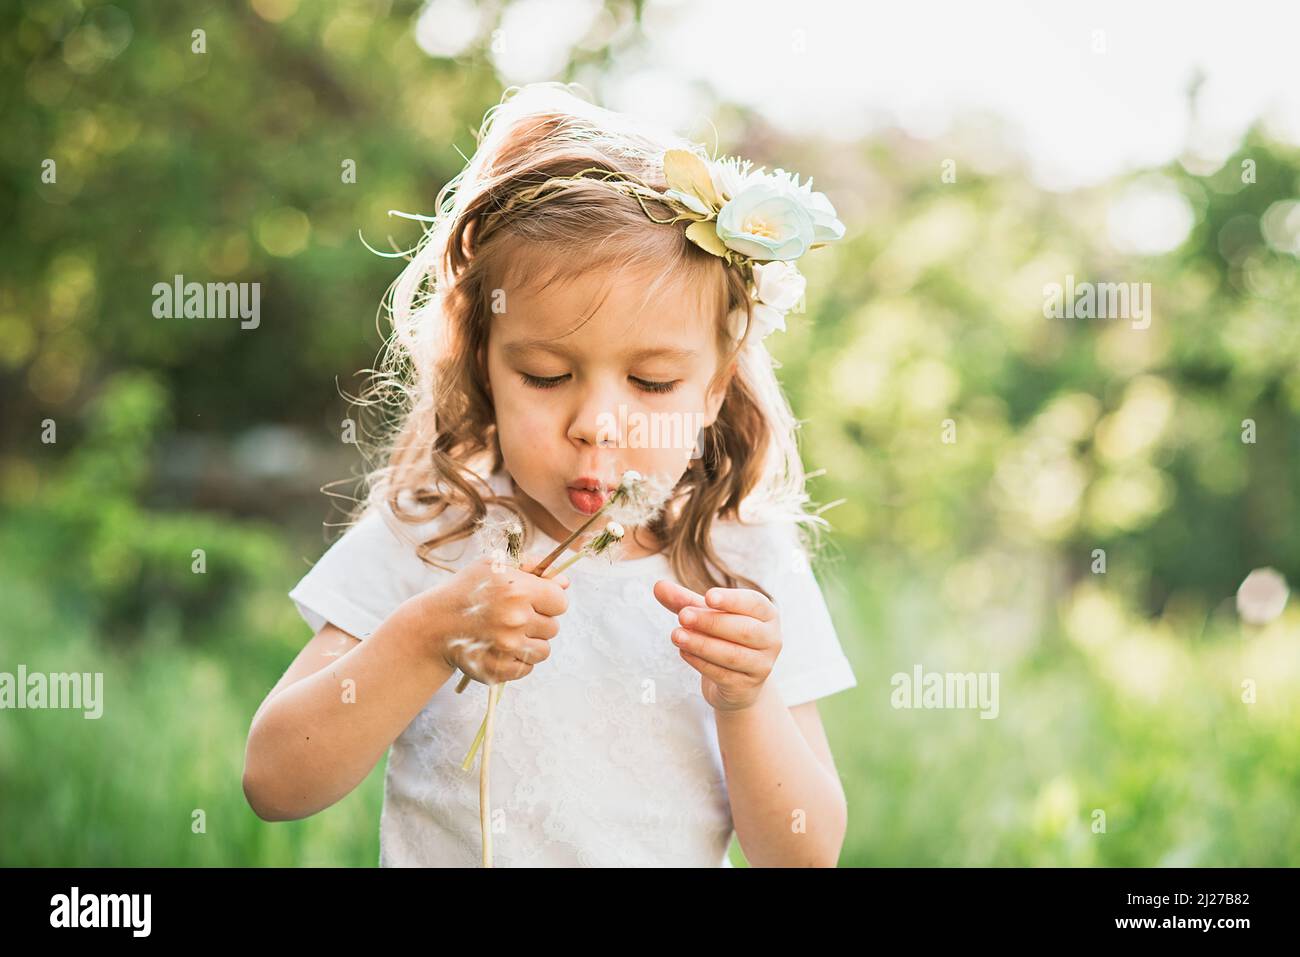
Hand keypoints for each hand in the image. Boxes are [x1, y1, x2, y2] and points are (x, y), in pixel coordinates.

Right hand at [419, 554, 569, 684]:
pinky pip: (528, 668)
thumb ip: (533, 567)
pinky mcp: (499, 670)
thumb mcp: (494, 565)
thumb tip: (565, 583)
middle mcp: (515, 620)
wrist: (434, 625)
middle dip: (538, 622)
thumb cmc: (468, 590)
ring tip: (507, 634)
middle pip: (554, 627)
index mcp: (517, 590)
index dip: (548, 600)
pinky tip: (499, 648)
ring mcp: (507, 648)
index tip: (533, 600)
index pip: (560, 602)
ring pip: (544, 650)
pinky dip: (517, 660)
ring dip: (530, 643)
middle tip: (512, 617)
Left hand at [652, 579, 780, 712]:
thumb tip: (658, 586)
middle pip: (744, 630)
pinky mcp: (747, 687)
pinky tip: (683, 652)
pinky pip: (723, 674)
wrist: (736, 682)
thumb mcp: (706, 615)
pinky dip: (700, 662)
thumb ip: (685, 601)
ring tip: (676, 635)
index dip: (732, 600)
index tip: (708, 596)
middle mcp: (771, 640)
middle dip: (711, 622)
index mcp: (767, 615)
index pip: (754, 603)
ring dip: (702, 644)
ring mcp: (762, 666)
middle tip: (682, 616)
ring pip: (733, 655)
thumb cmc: (723, 638)